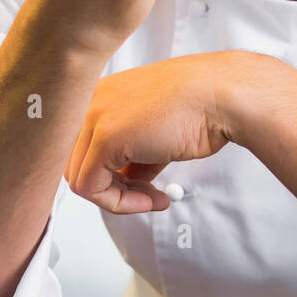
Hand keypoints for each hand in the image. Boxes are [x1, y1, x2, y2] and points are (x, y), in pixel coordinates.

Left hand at [64, 55, 233, 212]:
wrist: (220, 96)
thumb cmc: (199, 106)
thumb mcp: (155, 132)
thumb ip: (134, 155)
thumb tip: (127, 182)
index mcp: (101, 94)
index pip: (81, 146)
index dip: (107, 173)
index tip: (138, 185)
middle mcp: (92, 101)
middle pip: (75, 163)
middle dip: (111, 188)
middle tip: (146, 196)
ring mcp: (95, 116)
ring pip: (79, 179)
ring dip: (118, 199)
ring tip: (152, 198)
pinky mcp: (104, 137)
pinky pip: (91, 188)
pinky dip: (120, 203)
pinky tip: (152, 198)